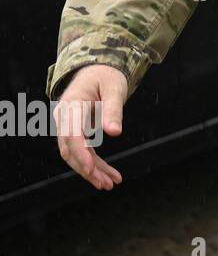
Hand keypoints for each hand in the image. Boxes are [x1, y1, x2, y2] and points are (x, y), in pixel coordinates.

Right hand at [55, 64, 126, 190]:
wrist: (96, 70)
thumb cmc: (107, 76)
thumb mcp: (114, 88)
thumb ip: (113, 109)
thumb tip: (115, 133)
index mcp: (71, 105)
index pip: (72, 134)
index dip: (80, 153)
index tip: (92, 168)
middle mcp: (64, 118)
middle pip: (69, 149)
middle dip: (86, 169)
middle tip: (105, 184)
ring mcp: (67, 126)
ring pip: (74, 154)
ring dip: (91, 171)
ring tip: (109, 184)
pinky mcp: (75, 132)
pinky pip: (82, 151)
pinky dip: (94, 164)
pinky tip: (108, 175)